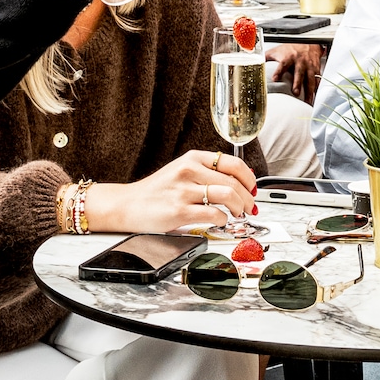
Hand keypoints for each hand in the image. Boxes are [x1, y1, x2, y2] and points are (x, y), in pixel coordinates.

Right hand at [87, 149, 257, 231]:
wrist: (127, 205)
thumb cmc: (156, 191)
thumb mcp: (181, 171)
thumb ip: (206, 173)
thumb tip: (239, 182)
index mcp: (192, 158)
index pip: (233, 163)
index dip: (249, 178)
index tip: (252, 189)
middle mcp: (189, 171)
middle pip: (234, 182)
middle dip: (248, 198)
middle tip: (249, 207)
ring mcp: (184, 191)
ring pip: (228, 196)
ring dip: (239, 208)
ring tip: (238, 215)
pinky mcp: (179, 211)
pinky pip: (214, 214)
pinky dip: (223, 219)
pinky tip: (220, 221)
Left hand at [267, 40, 324, 99]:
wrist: (309, 43)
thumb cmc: (292, 48)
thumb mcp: (278, 50)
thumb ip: (267, 57)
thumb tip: (254, 63)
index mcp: (289, 57)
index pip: (283, 64)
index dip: (279, 71)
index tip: (275, 79)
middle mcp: (300, 62)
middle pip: (299, 73)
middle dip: (298, 83)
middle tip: (295, 93)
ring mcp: (309, 66)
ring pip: (311, 79)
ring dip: (309, 90)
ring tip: (307, 101)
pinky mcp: (316, 70)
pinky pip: (318, 81)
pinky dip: (317, 90)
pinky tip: (315, 97)